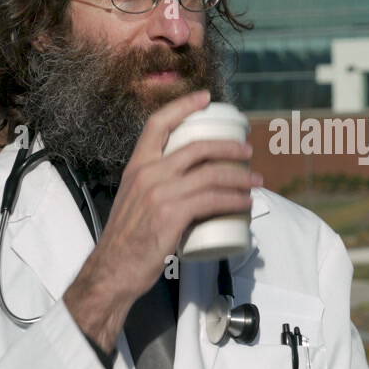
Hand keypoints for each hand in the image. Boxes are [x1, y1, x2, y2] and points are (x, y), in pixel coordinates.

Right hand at [64, 90, 261, 350]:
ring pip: (211, 174)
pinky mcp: (172, 215)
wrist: (112, 270)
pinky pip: (213, 200)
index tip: (206, 98)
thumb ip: (155, 187)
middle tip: (247, 152)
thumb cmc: (126, 240)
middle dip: (229, 147)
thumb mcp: (134, 201)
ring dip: (240, 177)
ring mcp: (160, 193)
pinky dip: (234, 200)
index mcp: (136, 166)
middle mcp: (148, 174)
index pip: (158, 123)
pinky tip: (245, 204)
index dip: (183, 106)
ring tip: (255, 182)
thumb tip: (188, 185)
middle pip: (197, 147)